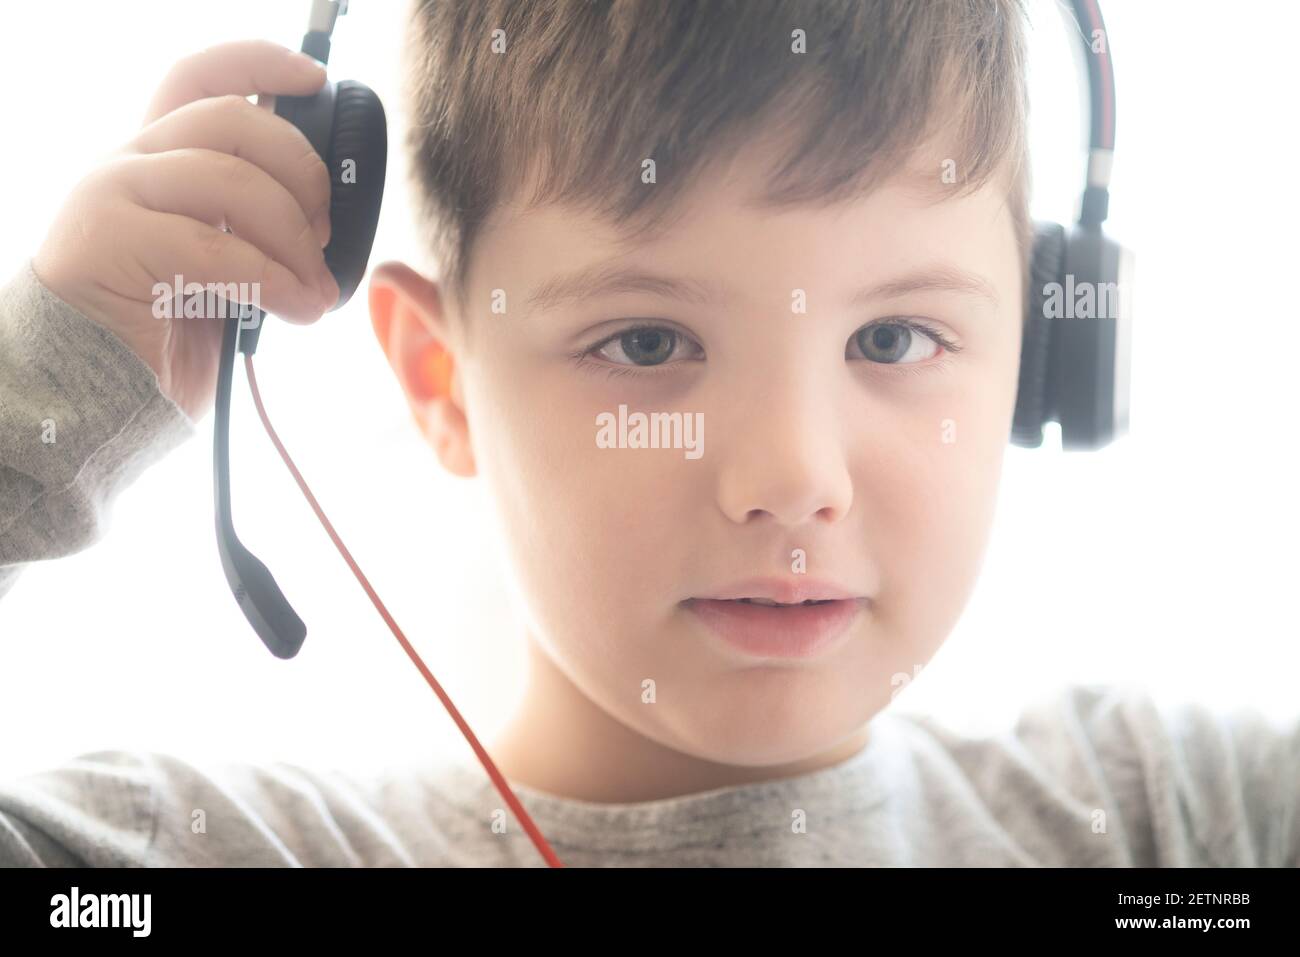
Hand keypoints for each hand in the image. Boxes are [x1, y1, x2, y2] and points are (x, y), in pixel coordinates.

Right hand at [32, 39, 339, 421]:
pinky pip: (216, 249)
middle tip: (325, 232)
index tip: (315, 81)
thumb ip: (254, 221)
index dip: (259, 65)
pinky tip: (299, 309)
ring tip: (315, 290)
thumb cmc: (168, 326)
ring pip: (231, 181)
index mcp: (159, 156)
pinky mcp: (109, 242)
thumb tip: (325, 215)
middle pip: (232, 120)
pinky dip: (275, 281)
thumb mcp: (224, 258)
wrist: (98, 387)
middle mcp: (131, 161)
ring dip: (295, 240)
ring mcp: (113, 194)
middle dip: (301, 172)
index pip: (201, 79)